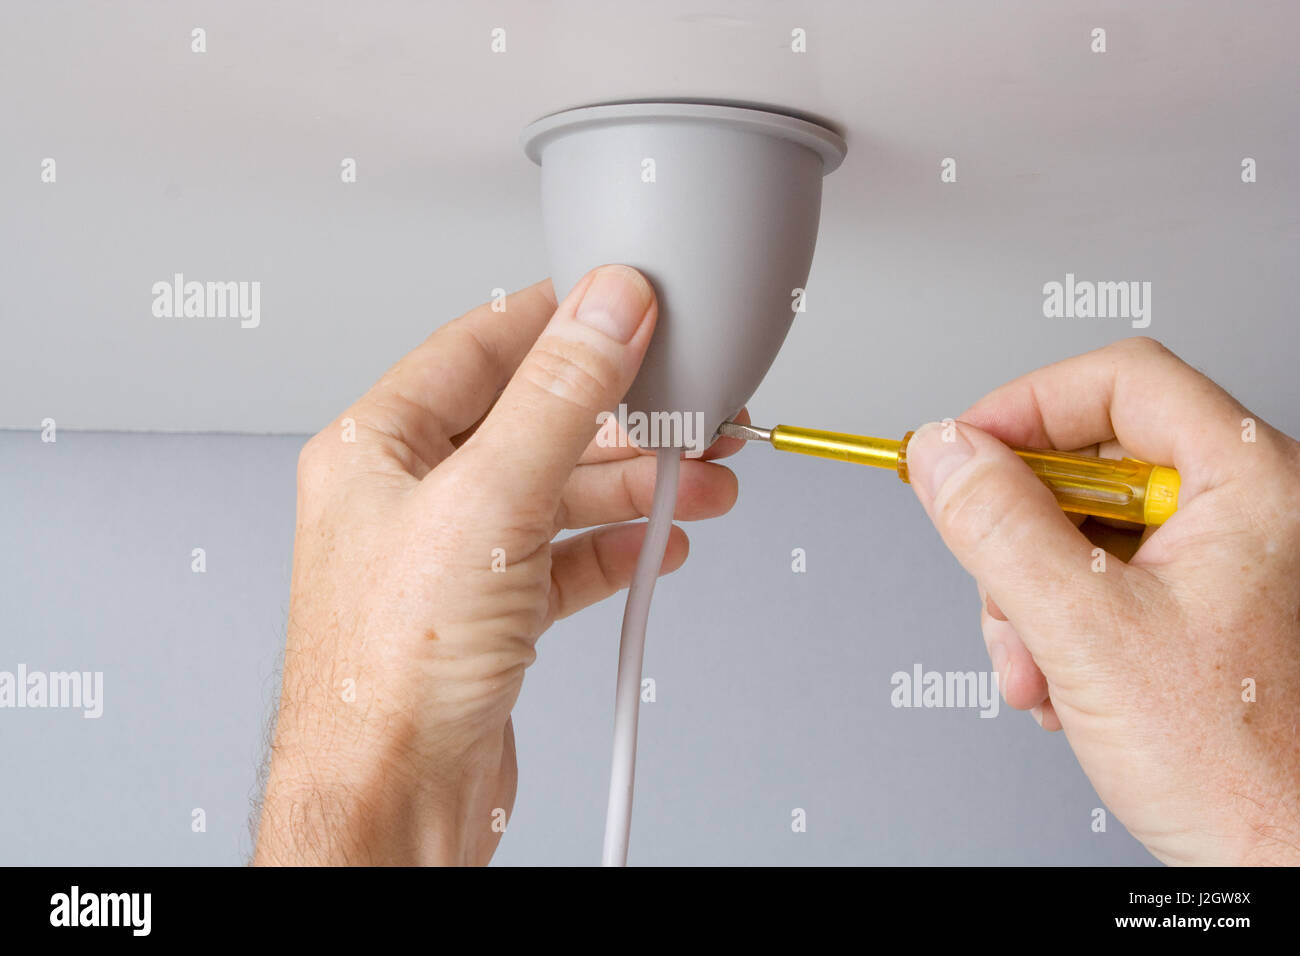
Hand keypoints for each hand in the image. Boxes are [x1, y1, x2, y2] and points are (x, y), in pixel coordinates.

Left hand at [254, 265, 739, 864]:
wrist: (393, 803)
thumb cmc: (388, 676)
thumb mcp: (489, 505)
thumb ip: (559, 399)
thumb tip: (609, 308)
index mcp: (380, 447)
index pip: (481, 346)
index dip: (562, 320)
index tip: (630, 305)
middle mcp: (411, 497)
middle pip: (534, 422)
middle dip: (621, 419)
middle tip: (693, 410)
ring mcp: (452, 558)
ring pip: (558, 493)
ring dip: (634, 487)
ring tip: (700, 481)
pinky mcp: (488, 616)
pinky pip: (564, 560)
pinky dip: (616, 548)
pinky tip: (659, 543)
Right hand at [905, 337, 1299, 864]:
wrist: (1292, 866)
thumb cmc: (1251, 772)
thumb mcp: (1088, 633)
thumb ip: (1001, 527)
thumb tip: (944, 452)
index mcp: (1250, 482)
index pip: (1118, 381)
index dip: (1024, 408)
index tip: (961, 455)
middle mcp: (1250, 510)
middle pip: (1090, 465)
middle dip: (1019, 539)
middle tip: (999, 593)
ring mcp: (1231, 563)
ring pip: (1086, 534)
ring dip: (1031, 601)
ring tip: (1034, 669)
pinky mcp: (1207, 611)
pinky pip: (1104, 584)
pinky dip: (1061, 631)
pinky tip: (1062, 685)